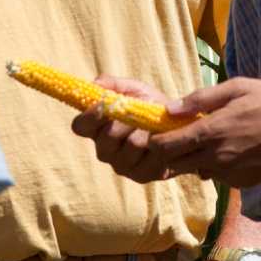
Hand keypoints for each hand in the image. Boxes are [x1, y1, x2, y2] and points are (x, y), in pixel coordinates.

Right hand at [71, 76, 186, 184]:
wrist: (180, 126)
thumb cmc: (150, 106)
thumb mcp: (133, 89)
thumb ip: (112, 84)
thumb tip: (95, 85)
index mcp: (96, 129)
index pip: (80, 126)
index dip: (90, 116)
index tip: (105, 105)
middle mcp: (104, 150)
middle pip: (108, 136)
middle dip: (127, 120)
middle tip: (140, 113)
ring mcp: (121, 166)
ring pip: (131, 145)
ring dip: (146, 130)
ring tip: (153, 126)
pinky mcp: (140, 176)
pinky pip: (150, 157)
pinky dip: (159, 143)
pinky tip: (161, 140)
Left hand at [77, 77, 260, 189]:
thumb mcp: (236, 88)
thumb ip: (200, 99)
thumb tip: (170, 108)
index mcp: (211, 132)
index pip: (167, 146)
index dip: (156, 141)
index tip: (156, 133)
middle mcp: (216, 157)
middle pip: (176, 164)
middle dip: (172, 152)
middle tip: (179, 137)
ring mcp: (230, 173)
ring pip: (197, 171)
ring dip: (195, 159)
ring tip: (211, 140)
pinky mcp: (242, 183)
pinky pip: (219, 176)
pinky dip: (217, 166)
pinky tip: (232, 149)